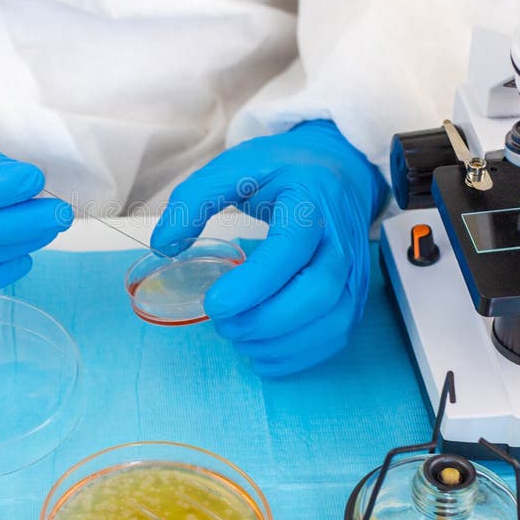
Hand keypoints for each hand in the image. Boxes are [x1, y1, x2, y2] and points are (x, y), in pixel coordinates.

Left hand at [151, 121, 386, 375]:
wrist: (341, 170)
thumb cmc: (286, 169)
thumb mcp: (237, 165)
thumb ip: (196, 199)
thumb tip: (164, 245)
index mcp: (310, 203)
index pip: (291, 249)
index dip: (254, 284)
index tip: (213, 303)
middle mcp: (341, 240)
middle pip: (319, 292)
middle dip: (266, 319)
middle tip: (223, 323)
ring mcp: (354, 271)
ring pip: (333, 321)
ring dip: (281, 342)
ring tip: (239, 337)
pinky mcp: (356, 294)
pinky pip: (336, 335)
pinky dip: (298, 354)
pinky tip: (262, 350)